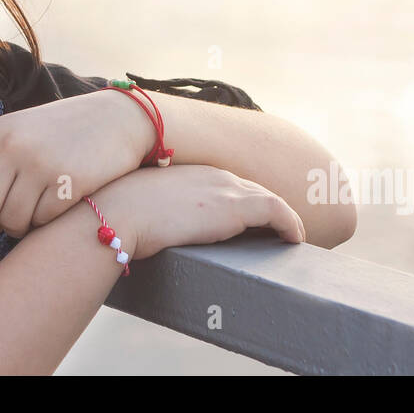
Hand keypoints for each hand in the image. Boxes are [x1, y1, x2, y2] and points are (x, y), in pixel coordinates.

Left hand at [0, 89, 155, 236]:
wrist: (118, 120)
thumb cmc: (63, 132)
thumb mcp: (20, 130)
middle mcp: (12, 146)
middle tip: (8, 218)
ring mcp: (40, 164)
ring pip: (9, 222)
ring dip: (20, 226)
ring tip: (34, 210)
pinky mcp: (67, 184)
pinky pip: (41, 221)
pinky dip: (46, 221)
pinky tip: (56, 205)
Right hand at [96, 164, 305, 261]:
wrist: (118, 212)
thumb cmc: (120, 214)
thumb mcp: (144, 206)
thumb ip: (158, 211)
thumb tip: (151, 229)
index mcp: (192, 172)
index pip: (230, 184)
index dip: (247, 202)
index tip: (256, 222)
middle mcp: (213, 174)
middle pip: (253, 189)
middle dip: (270, 208)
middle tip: (283, 229)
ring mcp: (225, 188)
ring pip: (268, 198)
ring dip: (284, 218)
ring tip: (293, 237)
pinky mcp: (235, 206)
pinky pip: (277, 211)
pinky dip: (290, 223)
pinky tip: (295, 239)